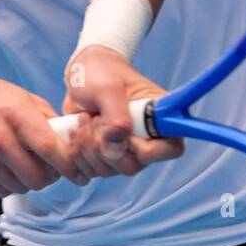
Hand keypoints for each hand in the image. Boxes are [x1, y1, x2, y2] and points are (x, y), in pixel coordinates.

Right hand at [0, 70, 92, 197]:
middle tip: (47, 167)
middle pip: (38, 177)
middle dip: (49, 176)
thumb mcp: (18, 95)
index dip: (69, 165)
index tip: (78, 173)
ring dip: (27, 180)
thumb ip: (45, 117)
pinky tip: (2, 166)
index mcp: (15, 114)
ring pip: (20, 187)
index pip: (50, 149)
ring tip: (21, 163)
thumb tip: (68, 138)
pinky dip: (7, 183)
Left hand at [61, 45, 184, 177]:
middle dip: (104, 146)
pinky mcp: (103, 157)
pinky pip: (90, 172)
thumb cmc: (101, 74)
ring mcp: (124, 151)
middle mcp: (145, 139)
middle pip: (132, 166)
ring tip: (83, 120)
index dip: (146, 150)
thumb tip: (115, 150)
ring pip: (108, 170)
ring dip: (86, 147)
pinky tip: (74, 133)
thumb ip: (116, 117)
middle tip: (93, 120)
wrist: (81, 75)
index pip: (171, 148)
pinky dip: (76, 156)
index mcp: (159, 118)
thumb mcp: (108, 89)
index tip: (125, 132)